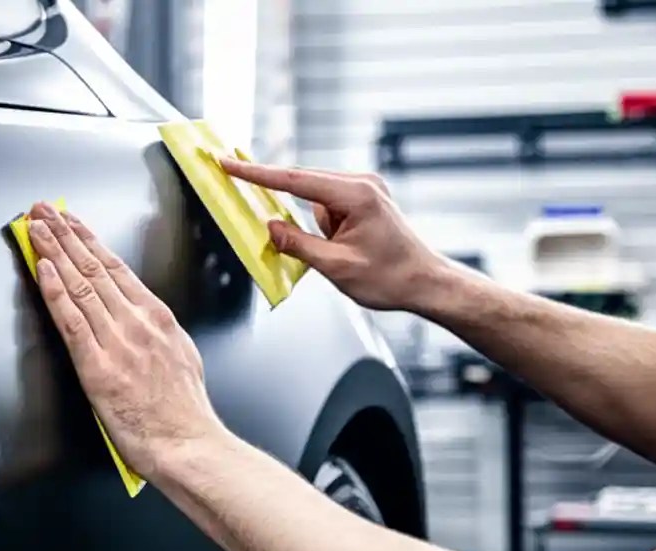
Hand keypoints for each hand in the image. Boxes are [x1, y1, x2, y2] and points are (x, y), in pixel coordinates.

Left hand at [25, 202, 228, 479]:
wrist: (189, 444)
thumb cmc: (185, 413)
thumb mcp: (182, 357)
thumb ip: (159, 334)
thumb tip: (145, 322)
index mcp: (157, 319)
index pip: (116, 269)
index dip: (89, 241)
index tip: (73, 222)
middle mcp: (137, 322)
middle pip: (93, 268)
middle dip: (65, 234)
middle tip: (45, 210)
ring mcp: (117, 341)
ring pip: (80, 285)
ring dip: (54, 251)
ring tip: (35, 227)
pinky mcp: (98, 366)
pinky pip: (71, 319)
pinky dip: (54, 289)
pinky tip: (42, 268)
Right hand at [219, 158, 448, 311]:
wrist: (426, 282)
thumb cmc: (390, 277)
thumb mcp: (337, 267)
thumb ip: (298, 244)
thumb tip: (270, 227)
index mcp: (356, 195)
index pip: (295, 180)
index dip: (257, 174)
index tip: (229, 163)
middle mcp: (362, 184)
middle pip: (304, 187)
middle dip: (293, 215)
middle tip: (302, 236)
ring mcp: (365, 190)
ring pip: (316, 201)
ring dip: (316, 228)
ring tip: (343, 254)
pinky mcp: (365, 200)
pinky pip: (329, 207)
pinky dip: (324, 227)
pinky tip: (344, 248)